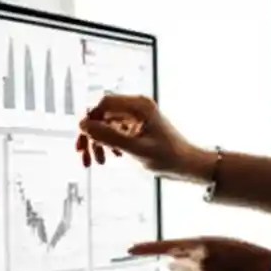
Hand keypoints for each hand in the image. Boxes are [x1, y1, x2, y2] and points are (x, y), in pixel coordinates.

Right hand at [76, 94, 215, 181]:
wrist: (189, 166)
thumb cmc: (169, 157)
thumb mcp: (137, 150)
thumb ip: (109, 137)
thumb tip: (83, 125)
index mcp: (139, 105)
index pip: (104, 104)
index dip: (90, 120)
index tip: (83, 141)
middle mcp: (137, 107)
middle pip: (102, 114)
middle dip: (91, 134)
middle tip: (82, 155)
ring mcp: (136, 117)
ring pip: (106, 124)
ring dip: (98, 142)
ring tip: (96, 162)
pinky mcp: (136, 127)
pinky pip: (114, 131)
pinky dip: (109, 144)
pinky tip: (111, 157)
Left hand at [129, 236, 270, 270]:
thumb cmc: (237, 251)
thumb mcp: (214, 240)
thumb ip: (190, 248)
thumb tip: (167, 261)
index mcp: (200, 245)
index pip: (166, 246)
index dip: (146, 249)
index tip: (129, 250)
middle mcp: (197, 263)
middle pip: (171, 261)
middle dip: (178, 259)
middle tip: (201, 257)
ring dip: (184, 270)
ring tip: (209, 268)